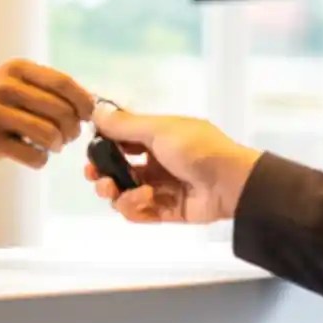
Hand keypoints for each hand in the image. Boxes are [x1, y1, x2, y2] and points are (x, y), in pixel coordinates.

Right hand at [0, 59, 94, 168]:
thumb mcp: (8, 80)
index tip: (88, 115)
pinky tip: (34, 156)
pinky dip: (41, 160)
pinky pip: (33, 156)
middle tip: (67, 136)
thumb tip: (89, 102)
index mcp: (16, 69)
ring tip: (51, 146)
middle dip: (72, 129)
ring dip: (57, 146)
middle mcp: (6, 87)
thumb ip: (43, 87)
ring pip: (50, 135)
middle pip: (61, 111)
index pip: (63, 83)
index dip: (83, 102)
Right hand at [84, 103, 262, 223]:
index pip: (121, 142)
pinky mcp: (166, 211)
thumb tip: (95, 109)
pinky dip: (134, 208)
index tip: (91, 152)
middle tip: (97, 177)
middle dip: (102, 175)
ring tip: (123, 190)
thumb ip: (125, 124)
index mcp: (156, 138)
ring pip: (124, 194)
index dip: (102, 148)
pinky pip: (139, 213)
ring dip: (118, 193)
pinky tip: (144, 199)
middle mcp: (156, 162)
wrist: (231, 182)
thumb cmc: (197, 148)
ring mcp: (160, 188)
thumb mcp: (159, 129)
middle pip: (118, 172)